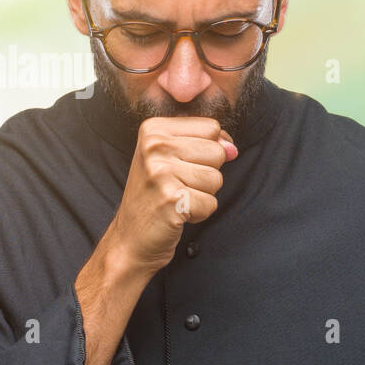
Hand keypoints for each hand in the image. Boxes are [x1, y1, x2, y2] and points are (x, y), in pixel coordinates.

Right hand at [105, 116, 237, 274]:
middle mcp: (154, 146)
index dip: (208, 150)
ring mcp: (160, 172)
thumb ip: (205, 144)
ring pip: (217, 178)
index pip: (212, 127)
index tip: (183, 165)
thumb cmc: (156, 195)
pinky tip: (177, 213)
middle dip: (207, 173)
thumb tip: (232, 149)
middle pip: (218, 152)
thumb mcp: (173, 158)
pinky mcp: (171, 199)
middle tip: (179, 185)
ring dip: (203, 194)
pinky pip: (211, 203)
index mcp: (154, 129)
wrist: (132, 237)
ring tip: (178, 199)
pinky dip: (200, 213)